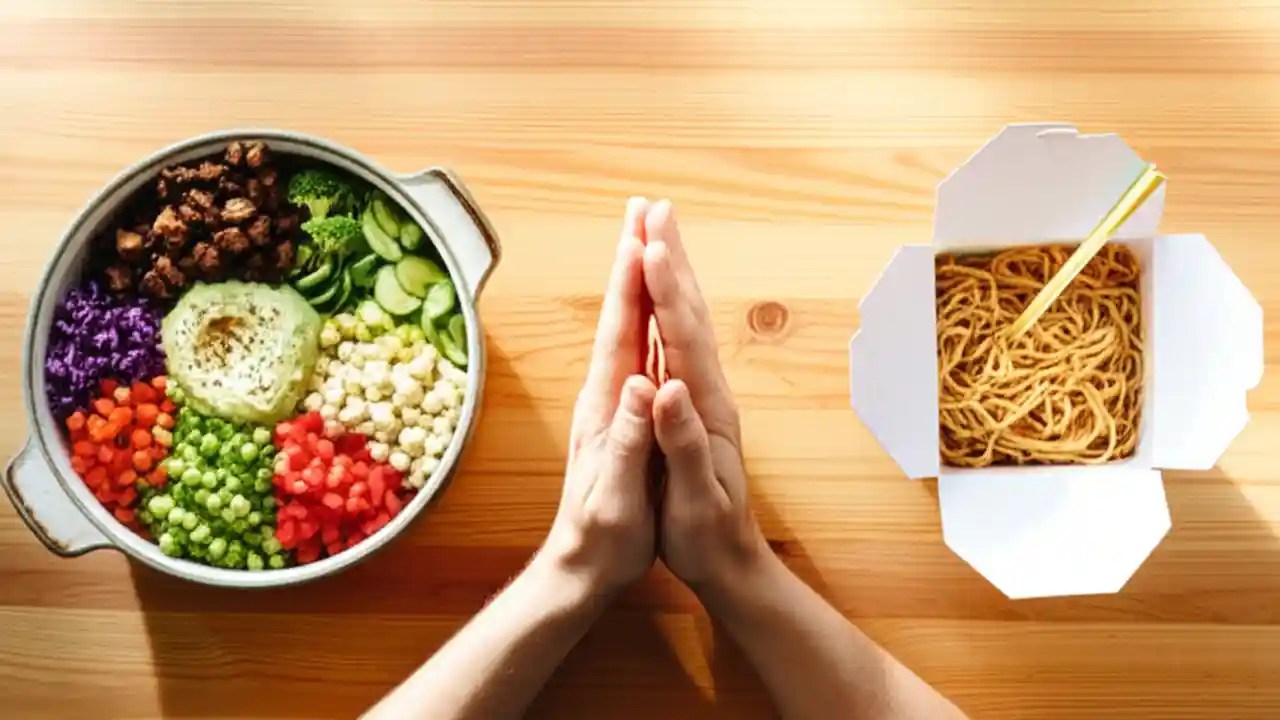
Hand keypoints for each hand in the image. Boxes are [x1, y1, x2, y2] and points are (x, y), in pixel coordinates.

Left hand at [539, 198, 659, 594]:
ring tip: (647, 238)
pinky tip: (652, 305)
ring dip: (637, 278)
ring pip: (628, 325)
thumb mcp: (618, 495)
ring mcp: (611, 401)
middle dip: (632, 258)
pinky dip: (645, 316)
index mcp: (607, 406)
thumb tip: (640, 383)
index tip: (644, 231)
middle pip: (621, 312)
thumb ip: (629, 439)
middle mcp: (606, 393)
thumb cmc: (605, 537)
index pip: (621, 330)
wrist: (581, 567)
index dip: (632, 281)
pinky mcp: (620, 414)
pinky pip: (638, 349)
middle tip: (645, 207)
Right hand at [642, 200, 770, 595]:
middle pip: (688, 312)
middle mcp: (707, 392)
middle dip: (671, 258)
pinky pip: (677, 341)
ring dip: (671, 272)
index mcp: (705, 410)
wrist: (730, 561)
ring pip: (685, 320)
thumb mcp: (694, 499)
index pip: (683, 339)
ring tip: (654, 231)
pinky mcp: (691, 404)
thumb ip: (682, 442)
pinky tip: (656, 293)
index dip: (665, 291)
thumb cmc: (706, 537)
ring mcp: (701, 395)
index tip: (648, 246)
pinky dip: (665, 306)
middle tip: (653, 208)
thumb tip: (668, 390)